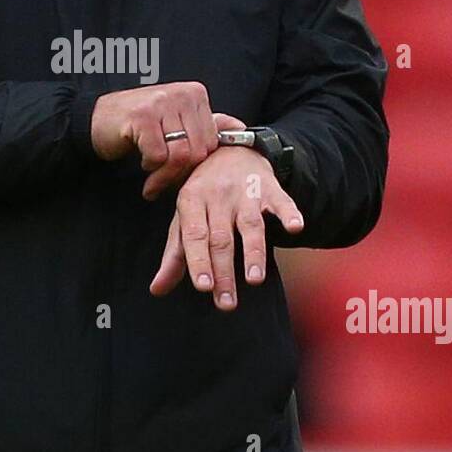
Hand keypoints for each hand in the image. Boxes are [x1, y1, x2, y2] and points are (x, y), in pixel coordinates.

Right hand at [90, 81, 239, 198]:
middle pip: (199, 150)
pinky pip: (159, 156)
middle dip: (181, 174)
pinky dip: (151, 169)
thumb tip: (241, 129)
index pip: (212, 141)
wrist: (96, 119)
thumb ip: (206, 125)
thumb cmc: (139, 126)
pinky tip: (142, 166)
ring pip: (181, 155)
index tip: (180, 174)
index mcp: (195, 94)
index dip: (197, 164)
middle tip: (163, 184)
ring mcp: (162, 102)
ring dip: (165, 177)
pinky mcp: (142, 116)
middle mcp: (182, 93)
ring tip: (153, 183)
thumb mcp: (176, 122)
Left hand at [149, 146, 303, 310]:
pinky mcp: (270, 187)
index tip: (204, 287)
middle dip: (224, 272)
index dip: (198, 260)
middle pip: (221, 238)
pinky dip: (289, 212)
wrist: (230, 148)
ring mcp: (245, 191)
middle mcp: (217, 195)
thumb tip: (157, 289)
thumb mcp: (185, 217)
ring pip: (250, 225)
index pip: (194, 235)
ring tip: (254, 280)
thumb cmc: (204, 193)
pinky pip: (281, 200)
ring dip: (253, 252)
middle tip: (226, 303)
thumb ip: (175, 254)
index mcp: (191, 200)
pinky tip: (295, 227)